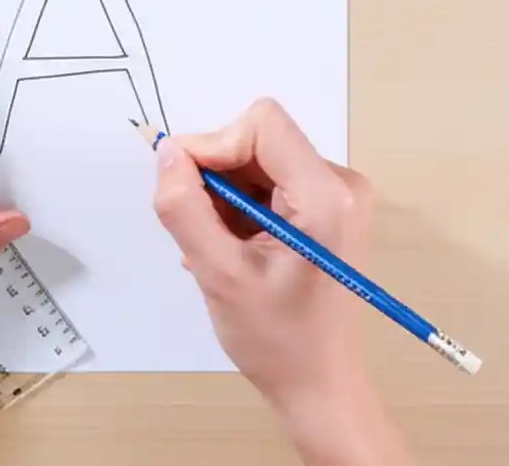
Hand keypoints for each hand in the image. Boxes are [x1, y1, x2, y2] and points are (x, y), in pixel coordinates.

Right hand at [152, 99, 410, 464]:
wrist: (319, 383)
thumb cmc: (277, 340)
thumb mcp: (218, 274)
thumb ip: (185, 208)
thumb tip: (167, 153)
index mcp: (327, 197)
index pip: (260, 125)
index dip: (212, 146)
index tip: (184, 187)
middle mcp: (341, 184)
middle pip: (258, 140)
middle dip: (217, 178)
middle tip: (202, 232)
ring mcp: (337, 195)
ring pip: (258, 161)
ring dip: (225, 198)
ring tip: (219, 249)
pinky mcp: (328, 208)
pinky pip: (269, 181)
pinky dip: (241, 208)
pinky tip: (234, 249)